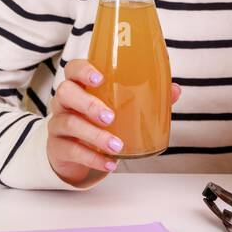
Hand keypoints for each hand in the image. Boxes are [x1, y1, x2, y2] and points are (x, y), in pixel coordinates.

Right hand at [46, 58, 181, 185]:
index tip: (100, 77)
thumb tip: (174, 90)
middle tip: (111, 117)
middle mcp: (64, 102)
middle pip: (66, 93)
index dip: (83, 70)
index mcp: (79, 85)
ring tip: (117, 145)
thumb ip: (144, 96)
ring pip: (69, 123)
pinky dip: (93, 158)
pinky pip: (71, 151)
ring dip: (95, 135)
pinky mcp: (57, 148)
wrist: (72, 150)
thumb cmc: (97, 119)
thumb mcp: (117, 106)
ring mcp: (57, 124)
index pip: (73, 68)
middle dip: (89, 104)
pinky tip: (110, 163)